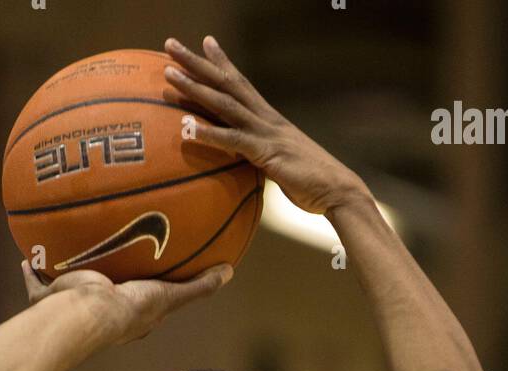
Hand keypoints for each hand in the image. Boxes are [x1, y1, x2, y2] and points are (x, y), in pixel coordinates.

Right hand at [21, 260, 231, 344]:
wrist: (86, 314)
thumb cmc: (129, 307)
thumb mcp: (170, 295)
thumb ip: (198, 286)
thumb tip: (229, 271)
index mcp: (127, 314)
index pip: (140, 299)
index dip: (142, 286)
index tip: (143, 269)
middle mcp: (99, 313)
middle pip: (102, 292)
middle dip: (102, 278)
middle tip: (103, 256)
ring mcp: (70, 308)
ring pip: (66, 288)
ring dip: (64, 274)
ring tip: (61, 251)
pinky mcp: (47, 299)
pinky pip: (37, 281)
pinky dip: (31, 272)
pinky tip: (26, 258)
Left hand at [163, 34, 369, 215]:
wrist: (338, 191)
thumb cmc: (312, 182)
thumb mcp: (283, 163)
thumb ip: (264, 156)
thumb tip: (252, 160)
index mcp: (270, 119)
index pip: (242, 83)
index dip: (223, 62)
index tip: (206, 41)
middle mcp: (266, 118)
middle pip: (226, 83)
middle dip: (197, 63)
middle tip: (171, 44)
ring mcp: (266, 134)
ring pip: (225, 104)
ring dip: (195, 89)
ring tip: (169, 75)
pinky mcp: (266, 155)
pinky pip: (233, 142)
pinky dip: (209, 134)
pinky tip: (187, 128)